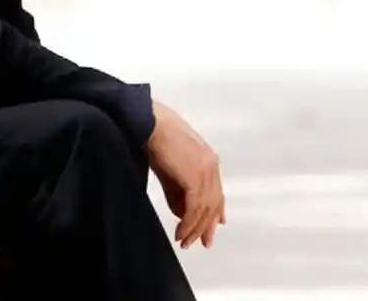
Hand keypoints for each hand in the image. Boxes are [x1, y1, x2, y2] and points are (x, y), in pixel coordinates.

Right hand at [146, 100, 224, 248]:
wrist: (150, 124)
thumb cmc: (156, 141)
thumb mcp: (170, 171)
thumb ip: (178, 192)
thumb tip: (183, 214)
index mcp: (209, 161)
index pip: (216, 192)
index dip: (216, 212)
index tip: (214, 227)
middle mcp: (212, 166)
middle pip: (213, 203)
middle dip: (207, 225)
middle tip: (202, 243)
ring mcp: (206, 171)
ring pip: (205, 209)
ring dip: (195, 229)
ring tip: (185, 242)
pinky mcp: (195, 177)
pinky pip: (195, 208)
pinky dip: (188, 224)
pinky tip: (180, 234)